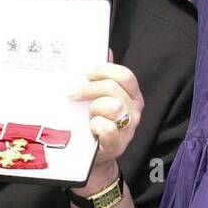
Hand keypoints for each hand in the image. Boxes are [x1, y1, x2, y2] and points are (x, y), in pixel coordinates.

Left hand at [67, 49, 143, 174]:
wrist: (92, 157)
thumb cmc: (95, 123)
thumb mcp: (100, 98)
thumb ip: (104, 76)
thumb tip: (104, 49)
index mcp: (132, 96)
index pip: (125, 75)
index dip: (104, 70)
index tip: (87, 72)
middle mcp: (134, 111)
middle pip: (113, 88)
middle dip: (89, 88)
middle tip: (72, 93)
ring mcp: (127, 129)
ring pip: (112, 106)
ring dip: (93, 109)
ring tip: (86, 115)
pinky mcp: (117, 145)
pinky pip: (107, 127)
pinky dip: (96, 126)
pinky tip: (90, 128)